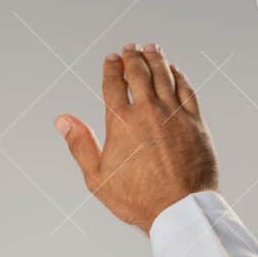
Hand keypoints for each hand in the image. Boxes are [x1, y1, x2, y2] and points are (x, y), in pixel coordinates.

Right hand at [56, 43, 218, 233]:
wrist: (179, 208)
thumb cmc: (137, 198)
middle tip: (130, 48)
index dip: (111, 67)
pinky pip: (186, 87)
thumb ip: (80, 144)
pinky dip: (178, 74)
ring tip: (151, 49)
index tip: (111, 59)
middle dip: (133, 56)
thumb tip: (62, 120)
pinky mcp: (194, 120)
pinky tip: (174, 70)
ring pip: (164, 74)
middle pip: (139, 72)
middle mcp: (148, 110)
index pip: (114, 83)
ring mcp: (174, 113)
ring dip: (156, 58)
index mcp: (121, 122)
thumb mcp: (97, 177)